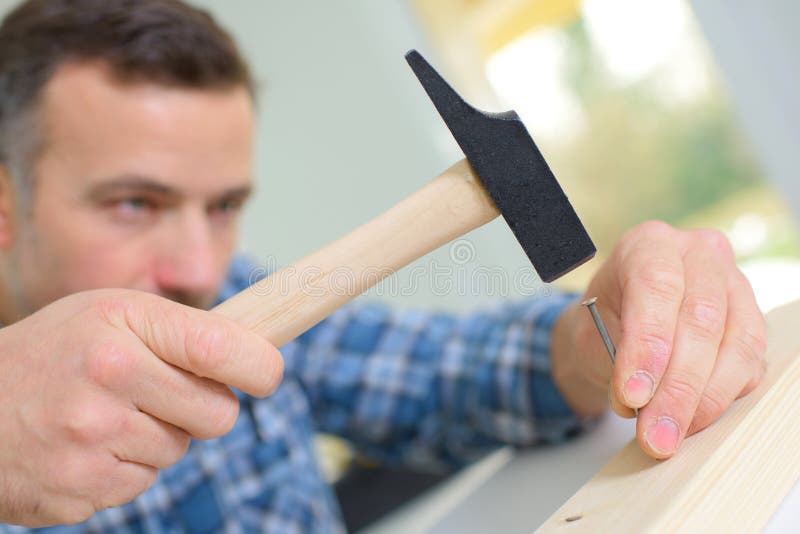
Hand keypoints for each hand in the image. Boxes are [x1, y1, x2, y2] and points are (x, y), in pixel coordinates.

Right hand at [0, 289, 282, 525]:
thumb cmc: (57, 351)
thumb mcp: (113, 314)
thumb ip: (183, 330)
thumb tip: (260, 357)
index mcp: (122, 328)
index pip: (221, 349)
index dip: (260, 366)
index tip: (266, 374)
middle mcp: (107, 382)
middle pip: (218, 416)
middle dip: (204, 408)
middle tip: (166, 394)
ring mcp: (90, 442)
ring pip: (179, 452)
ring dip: (158, 437)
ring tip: (109, 414)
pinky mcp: (77, 490)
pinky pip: (141, 484)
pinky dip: (125, 468)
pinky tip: (89, 445)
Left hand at [552, 221, 766, 458]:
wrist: (617, 326)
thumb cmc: (603, 323)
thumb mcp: (591, 333)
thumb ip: (615, 360)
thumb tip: (641, 404)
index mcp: (650, 244)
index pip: (656, 288)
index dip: (647, 346)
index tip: (633, 395)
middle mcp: (698, 254)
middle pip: (700, 321)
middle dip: (675, 388)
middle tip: (653, 434)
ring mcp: (734, 285)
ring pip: (734, 346)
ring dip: (702, 401)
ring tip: (669, 437)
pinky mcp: (752, 322)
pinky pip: (749, 365)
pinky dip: (720, 399)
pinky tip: (691, 421)